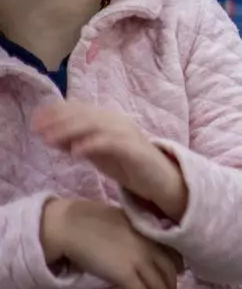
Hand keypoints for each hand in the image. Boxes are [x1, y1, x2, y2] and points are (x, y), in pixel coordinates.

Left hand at [34, 104, 186, 218]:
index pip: (80, 108)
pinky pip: (111, 142)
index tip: (35, 119)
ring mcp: (128, 134)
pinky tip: (75, 151)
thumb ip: (77, 142)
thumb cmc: (128, 165)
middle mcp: (118, 122)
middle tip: (37, 129)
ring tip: (49, 140)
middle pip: (85, 114)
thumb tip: (49, 136)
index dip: (56, 111)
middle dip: (58, 120)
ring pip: (96, 125)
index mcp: (109, 120)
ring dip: (70, 130)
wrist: (161, 180)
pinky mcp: (135, 149)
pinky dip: (92, 144)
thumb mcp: (96, 153)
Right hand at [40, 198, 181, 288]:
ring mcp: (139, 261)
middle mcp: (149, 247)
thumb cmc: (91, 221)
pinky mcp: (125, 275)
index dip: (178, 265)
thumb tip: (135, 244)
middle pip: (168, 271)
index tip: (181, 273)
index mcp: (149, 232)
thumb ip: (136, 234)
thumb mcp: (124, 222)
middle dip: (171, 287)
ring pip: (157, 285)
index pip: (172, 252)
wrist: (73, 226)